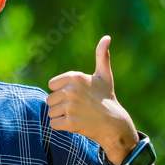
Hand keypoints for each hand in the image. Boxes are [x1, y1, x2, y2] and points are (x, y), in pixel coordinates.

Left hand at [46, 35, 138, 161]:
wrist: (115, 124)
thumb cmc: (107, 98)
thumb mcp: (104, 76)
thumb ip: (101, 56)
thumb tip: (106, 37)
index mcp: (75, 77)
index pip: (52, 85)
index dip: (62, 92)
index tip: (77, 95)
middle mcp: (71, 90)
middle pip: (50, 99)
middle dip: (61, 105)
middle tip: (79, 107)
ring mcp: (70, 107)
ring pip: (51, 112)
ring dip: (61, 116)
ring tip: (78, 115)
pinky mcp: (70, 122)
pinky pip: (54, 124)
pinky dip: (62, 126)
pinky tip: (76, 124)